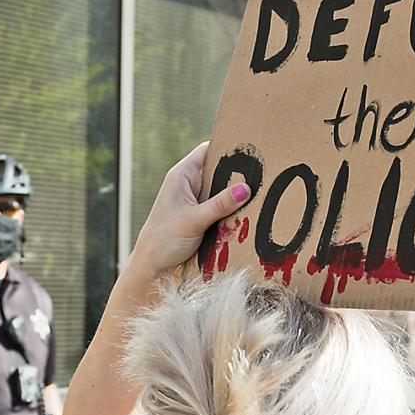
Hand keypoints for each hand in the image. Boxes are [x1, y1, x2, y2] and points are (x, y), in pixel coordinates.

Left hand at [131, 141, 250, 276]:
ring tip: (259, 195)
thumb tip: (246, 188)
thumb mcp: (194, 220)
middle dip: (237, 175)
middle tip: (262, 176)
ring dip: (235, 197)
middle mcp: (189, 184)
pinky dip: (231, 211)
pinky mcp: (201, 216)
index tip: (250, 149)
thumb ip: (220, 204)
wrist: (151, 267)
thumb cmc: (163, 240)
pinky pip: (221, 208)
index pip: (208, 150)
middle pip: (219, 171)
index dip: (227, 147)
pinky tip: (246, 214)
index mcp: (182, 175)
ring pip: (222, 192)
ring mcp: (195, 201)